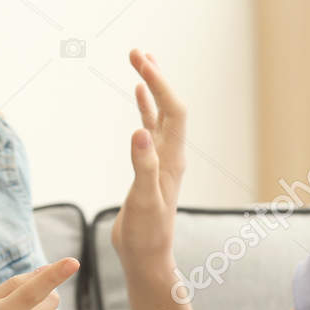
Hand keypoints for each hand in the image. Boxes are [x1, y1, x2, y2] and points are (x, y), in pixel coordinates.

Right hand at [110, 48, 186, 277]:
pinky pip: (150, 127)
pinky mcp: (149, 166)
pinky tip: (138, 93)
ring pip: (160, 113)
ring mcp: (161, 158)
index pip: (173, 111)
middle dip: (156, 77)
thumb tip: (140, 132)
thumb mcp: (144, 200)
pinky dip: (145, 107)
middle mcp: (170, 154)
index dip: (161, 85)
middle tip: (136, 52)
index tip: (142, 63)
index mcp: (172, 159)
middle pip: (169, 106)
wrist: (147, 257)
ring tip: (140, 60)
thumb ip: (143, 166)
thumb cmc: (147, 234)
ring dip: (152, 87)